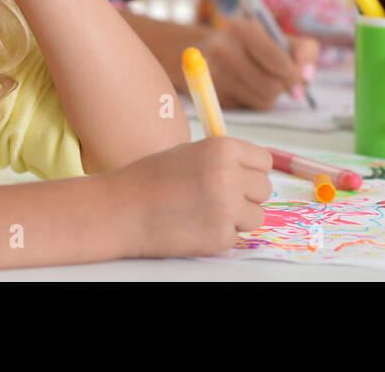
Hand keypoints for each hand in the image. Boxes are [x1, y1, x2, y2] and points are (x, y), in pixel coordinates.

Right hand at [105, 136, 272, 257]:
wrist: (120, 210)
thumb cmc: (151, 179)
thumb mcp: (191, 152)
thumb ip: (224, 159)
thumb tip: (254, 170)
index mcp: (223, 149)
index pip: (264, 162)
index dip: (252, 172)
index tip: (241, 179)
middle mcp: (230, 176)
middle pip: (264, 189)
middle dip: (247, 196)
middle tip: (222, 200)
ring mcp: (226, 208)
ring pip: (256, 216)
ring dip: (238, 218)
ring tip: (207, 214)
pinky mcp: (219, 236)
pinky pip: (235, 237)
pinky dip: (219, 236)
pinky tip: (195, 227)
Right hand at [195, 19, 319, 110]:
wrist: (206, 52)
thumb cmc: (252, 44)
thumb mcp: (278, 37)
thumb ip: (304, 50)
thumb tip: (308, 76)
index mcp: (244, 30)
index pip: (277, 61)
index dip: (294, 75)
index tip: (301, 83)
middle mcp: (224, 51)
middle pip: (271, 85)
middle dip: (284, 87)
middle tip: (283, 81)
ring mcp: (215, 75)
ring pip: (263, 100)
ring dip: (272, 96)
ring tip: (266, 81)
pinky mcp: (214, 96)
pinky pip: (250, 108)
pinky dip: (257, 101)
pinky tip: (250, 88)